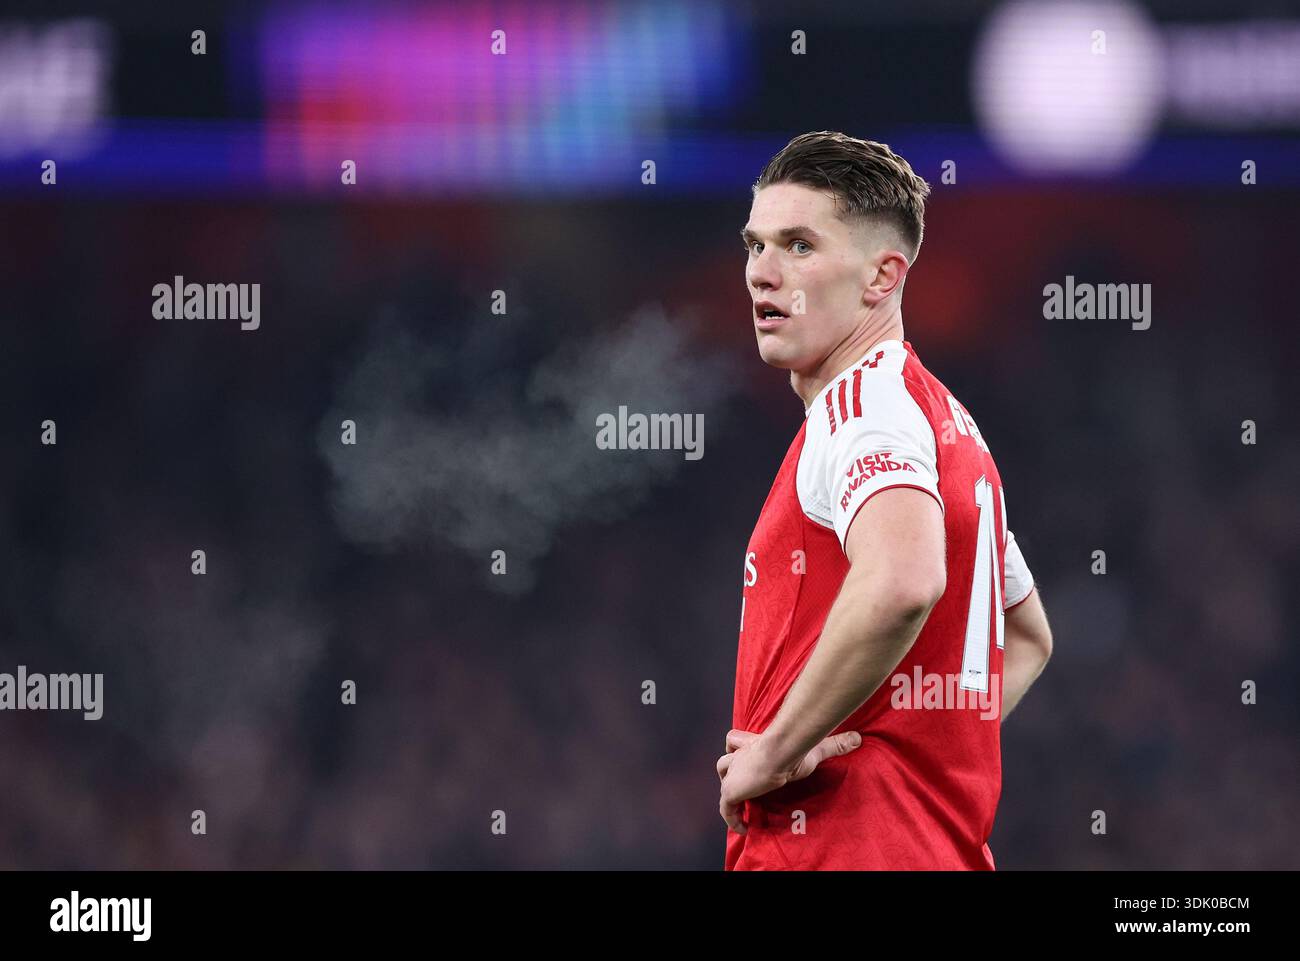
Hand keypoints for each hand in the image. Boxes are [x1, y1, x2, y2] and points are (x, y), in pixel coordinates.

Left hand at [717, 728, 861, 833]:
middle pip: (724, 762)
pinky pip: (726, 808)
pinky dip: (732, 818)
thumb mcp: (816, 748)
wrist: (780, 752)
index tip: (746, 757)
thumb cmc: (795, 748)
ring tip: (742, 805)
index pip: (734, 741)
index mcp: (755, 745)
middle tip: (744, 785)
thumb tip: (858, 739)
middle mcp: (740, 757)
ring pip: (722, 780)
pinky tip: (742, 828)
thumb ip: (835, 745)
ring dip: (730, 791)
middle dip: (730, 771)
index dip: (737, 747)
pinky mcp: (731, 791)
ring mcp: (733, 774)